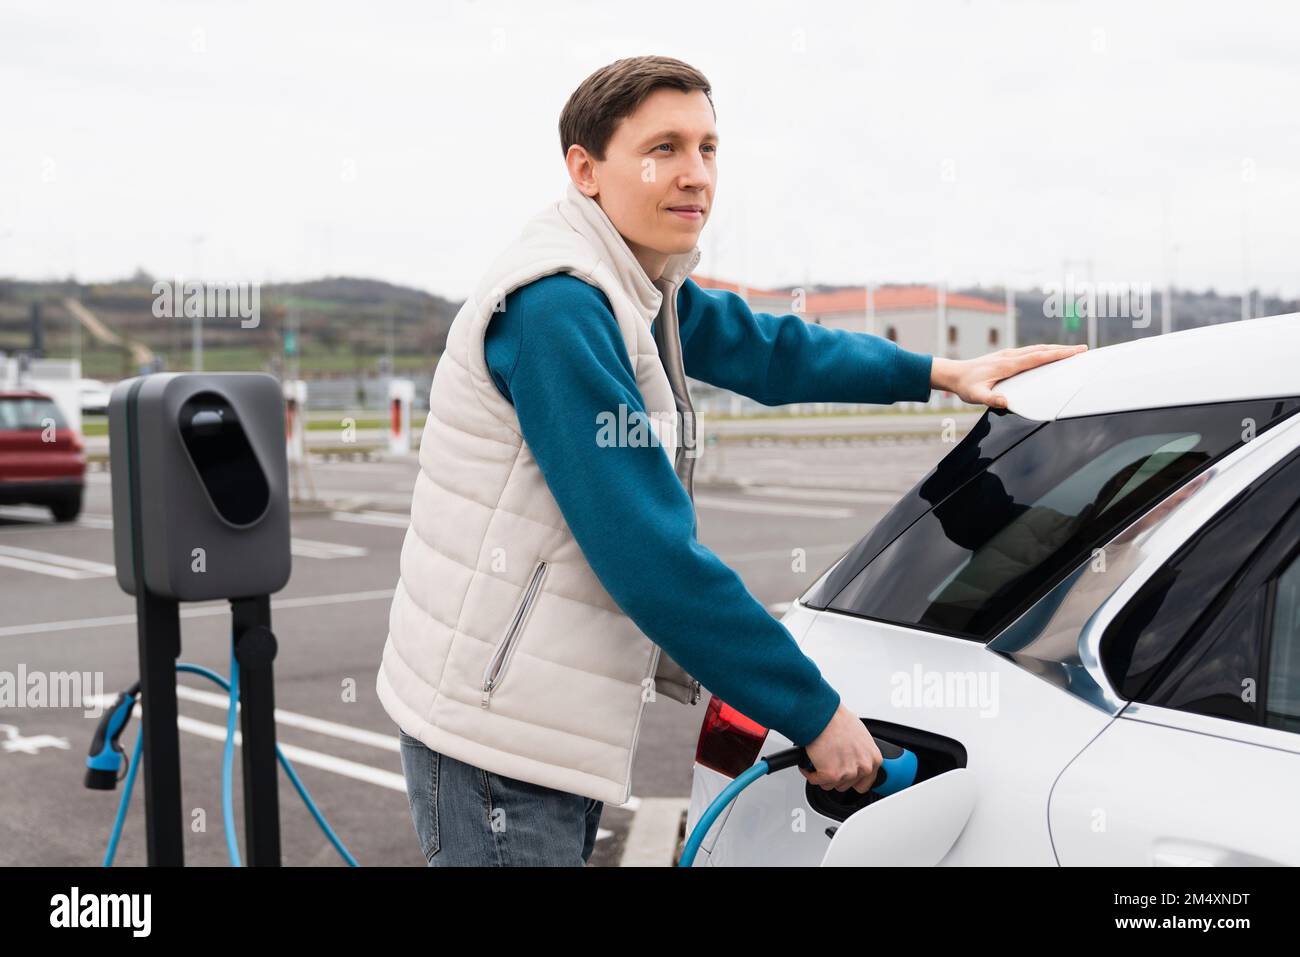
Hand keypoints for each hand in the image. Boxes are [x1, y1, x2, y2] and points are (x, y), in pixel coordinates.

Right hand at [800, 703, 881, 793]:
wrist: (824, 715)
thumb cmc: (839, 720)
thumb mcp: (861, 737)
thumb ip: (861, 754)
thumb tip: (853, 760)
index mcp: (874, 759)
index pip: (864, 784)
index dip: (850, 779)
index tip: (843, 774)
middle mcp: (864, 767)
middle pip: (846, 785)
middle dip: (835, 775)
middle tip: (828, 762)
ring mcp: (848, 772)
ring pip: (830, 785)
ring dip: (822, 775)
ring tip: (819, 761)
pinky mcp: (831, 774)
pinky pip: (816, 781)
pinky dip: (809, 773)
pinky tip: (809, 764)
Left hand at [931, 343, 1087, 408]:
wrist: (953, 373)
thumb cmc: (965, 385)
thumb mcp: (975, 396)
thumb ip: (990, 399)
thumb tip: (1005, 402)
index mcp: (1008, 364)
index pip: (1038, 357)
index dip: (1057, 354)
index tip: (1075, 352)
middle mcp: (1010, 356)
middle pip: (1042, 350)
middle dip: (1063, 349)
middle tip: (1084, 349)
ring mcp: (1009, 355)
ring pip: (1037, 349)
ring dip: (1056, 349)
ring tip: (1074, 351)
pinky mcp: (1006, 357)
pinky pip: (1030, 351)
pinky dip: (1044, 351)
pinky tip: (1051, 354)